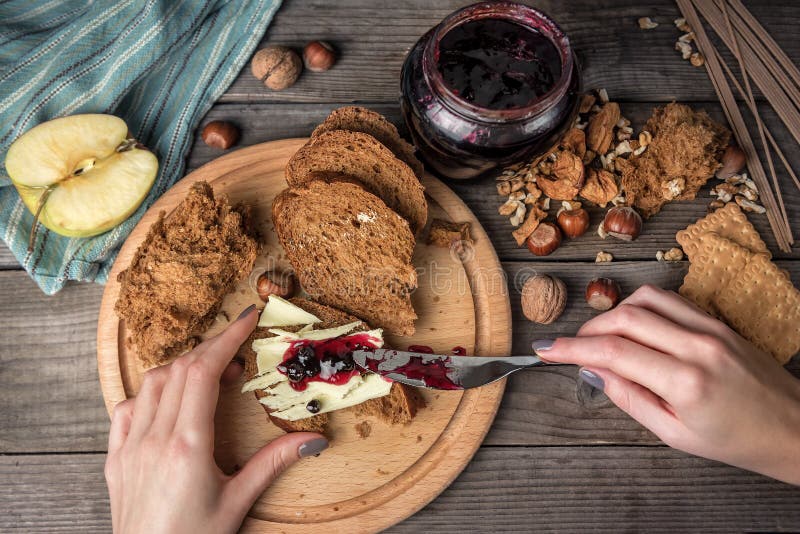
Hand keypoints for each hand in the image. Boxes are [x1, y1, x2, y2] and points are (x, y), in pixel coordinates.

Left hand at [105, 305, 328, 533]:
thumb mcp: (238, 502)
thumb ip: (273, 463)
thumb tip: (312, 440)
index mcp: (187, 445)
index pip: (204, 372)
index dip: (227, 339)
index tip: (246, 318)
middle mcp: (153, 438)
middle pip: (180, 369)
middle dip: (212, 348)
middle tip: (239, 346)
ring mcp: (129, 446)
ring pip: (152, 383)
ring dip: (183, 367)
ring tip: (211, 374)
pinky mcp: (115, 458)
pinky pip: (127, 407)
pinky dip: (151, 391)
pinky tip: (169, 400)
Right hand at [533, 285, 799, 484]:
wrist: (793, 429)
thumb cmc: (736, 441)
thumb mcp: (674, 434)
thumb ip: (630, 399)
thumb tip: (593, 372)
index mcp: (686, 381)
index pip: (614, 353)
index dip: (572, 349)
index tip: (546, 349)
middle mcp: (697, 346)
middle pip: (625, 318)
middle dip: (587, 330)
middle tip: (569, 347)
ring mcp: (710, 328)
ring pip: (645, 297)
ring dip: (612, 313)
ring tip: (599, 337)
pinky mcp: (716, 321)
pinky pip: (669, 299)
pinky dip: (640, 305)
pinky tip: (631, 325)